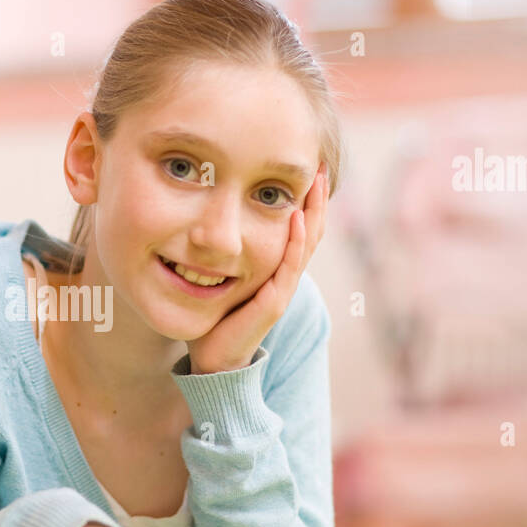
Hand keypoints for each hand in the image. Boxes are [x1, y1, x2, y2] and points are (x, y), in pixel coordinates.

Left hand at [185, 163, 328, 373]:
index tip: (309, 168)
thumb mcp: (221, 276)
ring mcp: (282, 288)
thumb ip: (222, 254)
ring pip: (305, 244)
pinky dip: (294, 241)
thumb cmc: (216, 319)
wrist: (215, 359)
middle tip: (322, 166)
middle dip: (317, 198)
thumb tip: (203, 223)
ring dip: (313, 211)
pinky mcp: (273, 302)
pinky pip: (287, 267)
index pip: (298, 228)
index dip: (306, 200)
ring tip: (318, 181)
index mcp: (274, 268)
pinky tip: (296, 217)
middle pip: (310, 230)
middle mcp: (284, 276)